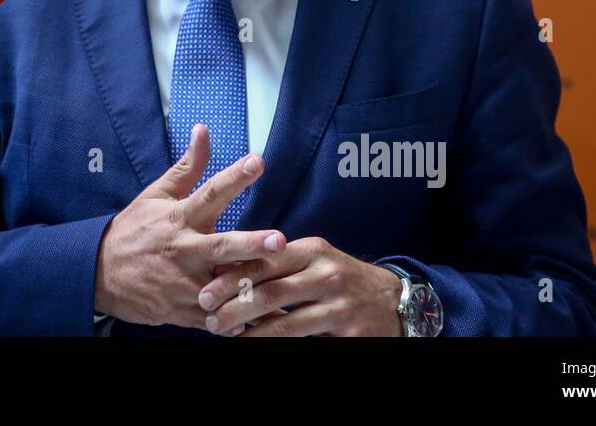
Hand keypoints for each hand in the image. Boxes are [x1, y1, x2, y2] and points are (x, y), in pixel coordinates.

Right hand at [94, 124, 285, 328]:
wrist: (98, 272)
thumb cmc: (134, 230)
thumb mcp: (157, 194)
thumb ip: (187, 166)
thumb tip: (203, 130)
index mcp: (179, 217)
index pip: (210, 192)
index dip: (234, 176)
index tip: (258, 161)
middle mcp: (183, 249)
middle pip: (221, 246)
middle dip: (250, 244)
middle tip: (278, 241)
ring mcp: (182, 283)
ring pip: (220, 289)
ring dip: (248, 291)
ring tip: (280, 293)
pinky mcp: (180, 310)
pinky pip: (213, 319)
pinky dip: (235, 323)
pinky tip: (259, 322)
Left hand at [196, 236, 403, 335]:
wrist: (391, 300)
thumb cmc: (338, 278)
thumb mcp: (311, 261)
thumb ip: (274, 264)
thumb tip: (223, 268)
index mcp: (311, 250)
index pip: (262, 263)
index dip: (229, 280)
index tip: (204, 294)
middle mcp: (326, 273)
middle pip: (269, 293)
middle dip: (233, 309)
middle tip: (210, 321)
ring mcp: (339, 304)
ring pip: (285, 323)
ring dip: (250, 333)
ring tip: (228, 337)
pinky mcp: (349, 332)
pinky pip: (304, 340)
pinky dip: (275, 344)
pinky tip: (256, 345)